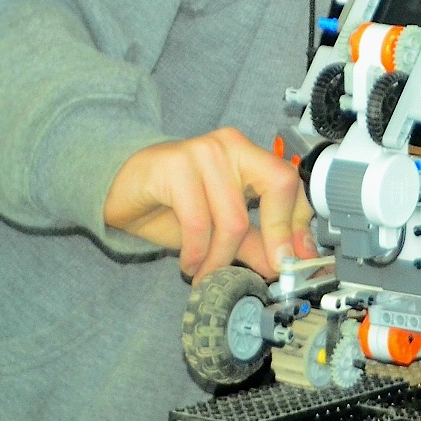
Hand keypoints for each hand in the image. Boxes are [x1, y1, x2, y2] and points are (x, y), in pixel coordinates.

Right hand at [105, 127, 316, 282]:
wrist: (119, 190)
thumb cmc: (171, 204)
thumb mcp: (220, 227)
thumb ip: (255, 241)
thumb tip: (286, 264)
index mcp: (250, 154)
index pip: (291, 182)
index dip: (301, 222)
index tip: (299, 258)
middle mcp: (232, 146)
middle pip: (277, 185)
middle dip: (277, 233)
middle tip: (271, 268)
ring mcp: (203, 151)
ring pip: (233, 217)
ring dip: (221, 258)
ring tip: (208, 274)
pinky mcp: (174, 167)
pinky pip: (198, 222)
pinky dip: (196, 253)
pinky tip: (190, 263)